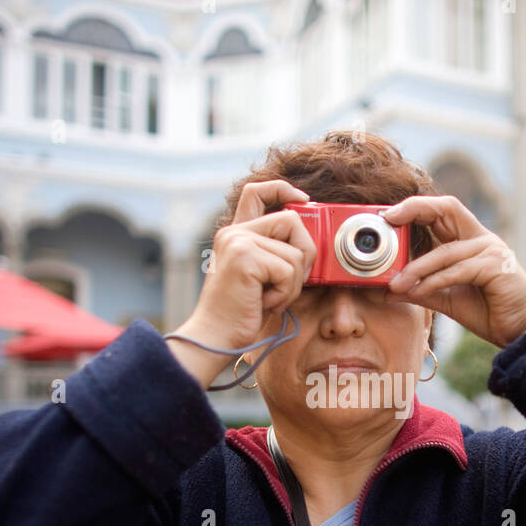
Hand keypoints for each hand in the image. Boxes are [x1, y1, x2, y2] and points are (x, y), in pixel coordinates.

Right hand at [168, 180, 315, 386]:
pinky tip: (265, 303)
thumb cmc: (240, 314)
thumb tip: (310, 244)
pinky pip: (289, 270)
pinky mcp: (245, 258)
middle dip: (304, 254)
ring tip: (269, 298)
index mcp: (236, 234)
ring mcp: (239, 242)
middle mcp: (235, 233)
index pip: (257, 191)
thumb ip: (277, 255)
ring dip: (292, 285)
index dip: (283, 188)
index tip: (303, 199)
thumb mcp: (262, 278)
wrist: (215, 337)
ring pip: (295, 252)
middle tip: (288, 283)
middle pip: (292, 220)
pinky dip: (285, 293)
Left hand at [380, 195, 525, 347]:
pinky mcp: (496, 267)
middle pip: (447, 209)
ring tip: (394, 284)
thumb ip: (421, 290)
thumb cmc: (490, 312)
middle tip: (388, 219)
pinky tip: (415, 292)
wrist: (524, 331)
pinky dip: (433, 282)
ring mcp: (492, 250)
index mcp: (471, 240)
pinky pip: (456, 271)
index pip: (442, 212)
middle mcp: (482, 239)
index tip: (388, 215)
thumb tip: (387, 290)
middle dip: (416, 209)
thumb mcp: (447, 299)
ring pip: (445, 251)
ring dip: (416, 268)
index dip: (416, 207)